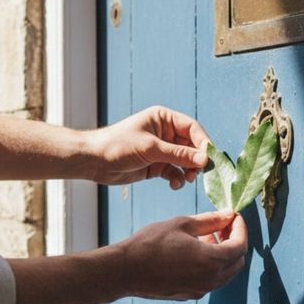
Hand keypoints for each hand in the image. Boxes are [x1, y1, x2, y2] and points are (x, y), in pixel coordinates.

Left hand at [86, 106, 209, 187]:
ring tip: (186, 180)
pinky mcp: (156, 165)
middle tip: (199, 174)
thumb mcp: (151, 149)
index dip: (203, 143)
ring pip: (184, 161)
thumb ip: (179, 154)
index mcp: (164, 118)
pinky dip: (177, 179)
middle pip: (191, 146)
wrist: (94, 161)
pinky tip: (174, 184)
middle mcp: (165, 133)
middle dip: (196, 160)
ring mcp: (161, 150)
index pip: (192, 128)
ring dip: (188, 171)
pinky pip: (174, 171)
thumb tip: (204, 160)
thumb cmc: (118, 145)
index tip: (209, 158)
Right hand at [114, 211, 247, 299]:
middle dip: (235, 241)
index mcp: (211, 261)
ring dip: (223, 254)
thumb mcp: (182, 224)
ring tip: (208, 236)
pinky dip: (212, 266)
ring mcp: (200, 290)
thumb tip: (227, 215)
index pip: (240, 245)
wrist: (125, 271)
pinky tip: (196, 251)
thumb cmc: (151, 243)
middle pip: (237, 261)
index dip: (240, 228)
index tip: (234, 216)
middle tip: (223, 225)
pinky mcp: (190, 295)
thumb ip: (210, 220)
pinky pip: (211, 281)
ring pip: (225, 273)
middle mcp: (210, 280)